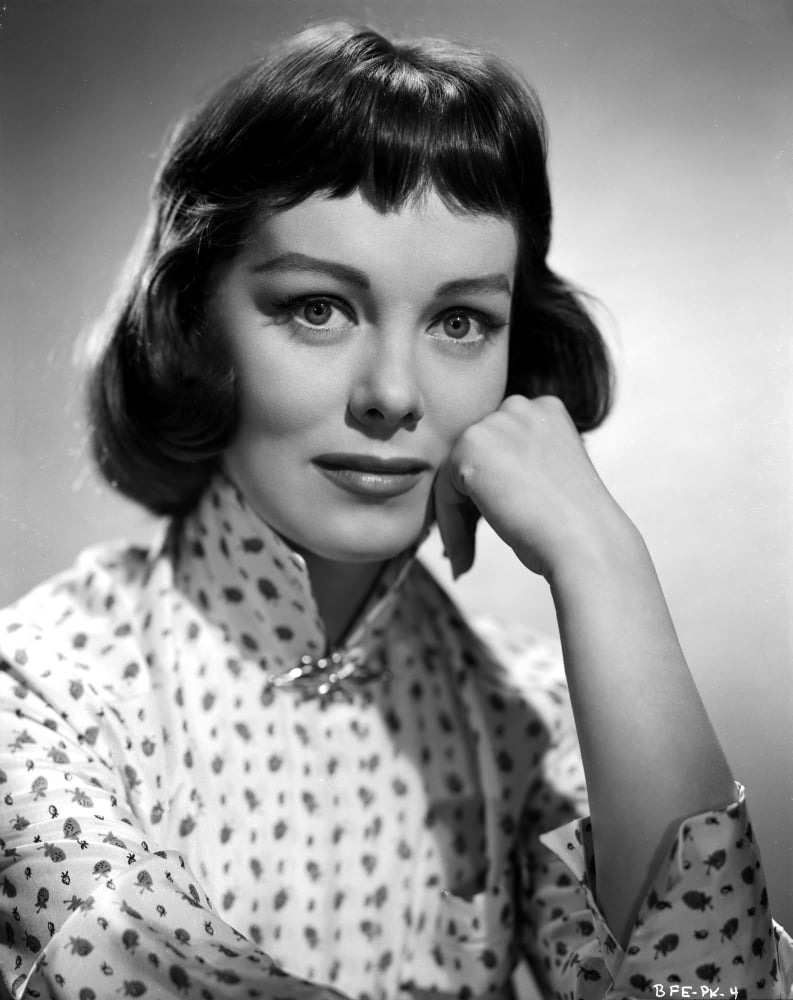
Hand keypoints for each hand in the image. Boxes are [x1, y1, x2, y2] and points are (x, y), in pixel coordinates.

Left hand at [433, 394, 630, 580]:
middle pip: (475, 456)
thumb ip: (517, 467)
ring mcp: (496, 423)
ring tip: (461, 556)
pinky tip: (459, 556)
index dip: (491, 489)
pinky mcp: (471, 447)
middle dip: (469, 500)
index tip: (487, 526)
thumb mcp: (549, 478)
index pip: (500, 446)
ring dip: (456, 516)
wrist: (586, 542)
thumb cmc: (574, 525)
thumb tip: (477, 483)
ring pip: (455, 473)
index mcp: (546, 411)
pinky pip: (444, 490)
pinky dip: (449, 526)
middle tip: (469, 545)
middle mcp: (521, 407)